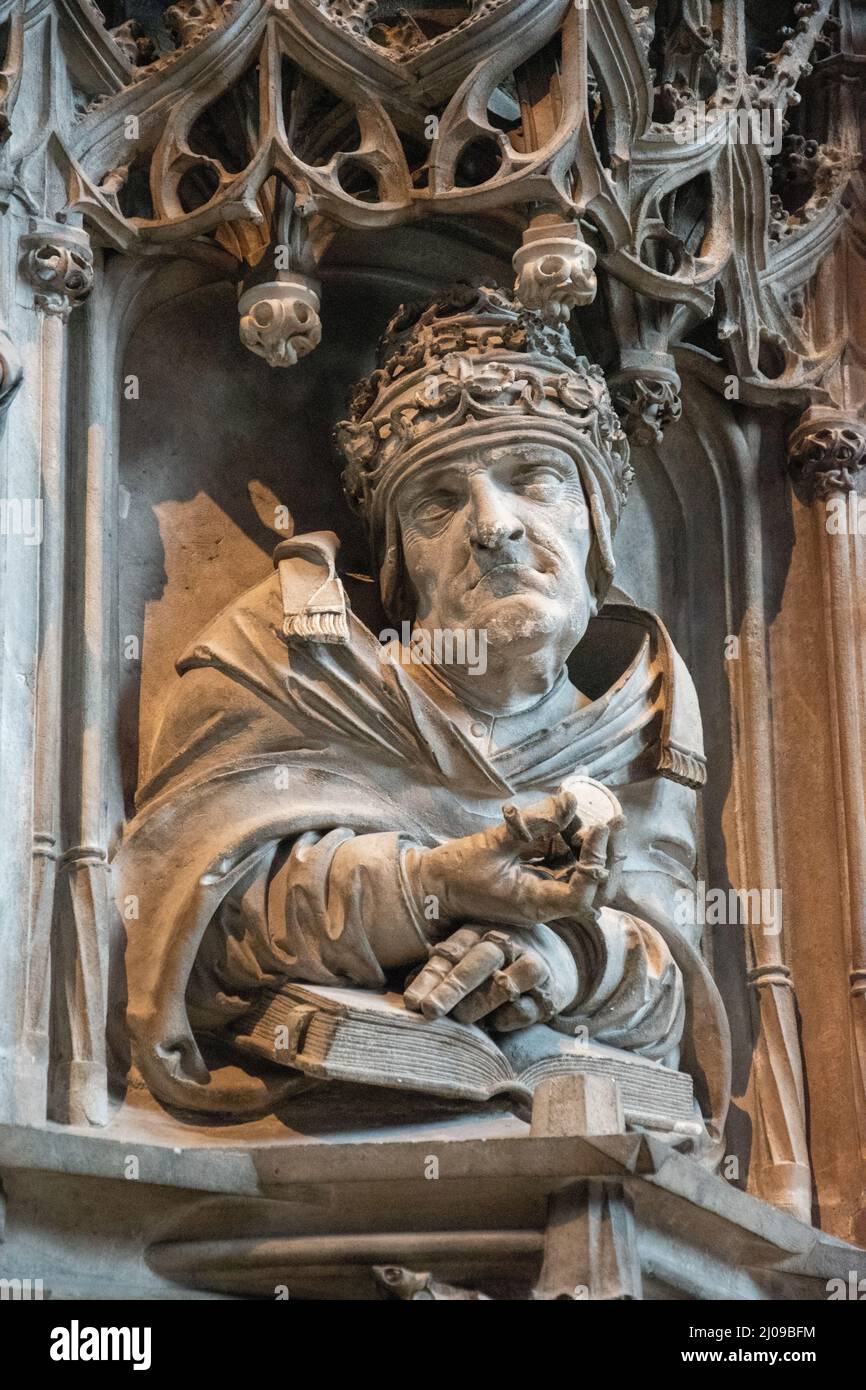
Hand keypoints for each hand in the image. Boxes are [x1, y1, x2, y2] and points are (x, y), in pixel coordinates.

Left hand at [403, 922, 577, 1030]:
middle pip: (478, 962)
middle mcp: (504, 943)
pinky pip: (526, 1009)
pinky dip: (507, 1019)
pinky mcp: (549, 992)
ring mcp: (530, 964)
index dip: (430, 977)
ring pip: (505, 984)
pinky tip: (493, 1023)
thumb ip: (440, 970)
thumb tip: (408, 992)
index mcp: (478, 930)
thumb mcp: (467, 953)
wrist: (553, 960)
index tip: (412, 1002)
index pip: (451, 953)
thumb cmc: (494, 959)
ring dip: (480, 1003)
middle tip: (430, 1011)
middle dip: (453, 988)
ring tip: (462, 1018)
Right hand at [408, 789, 626, 931]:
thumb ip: (534, 823)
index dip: (597, 860)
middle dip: (606, 854)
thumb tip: (570, 799)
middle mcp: (546, 904)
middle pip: (595, 888)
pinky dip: (570, 843)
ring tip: (579, 813)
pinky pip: (565, 864)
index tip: (599, 828)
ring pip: (583, 873)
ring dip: (588, 844)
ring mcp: (543, 894)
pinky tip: (566, 819)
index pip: (583, 892)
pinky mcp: (538, 882)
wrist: (433, 887)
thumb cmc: (457, 872)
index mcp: (536, 905)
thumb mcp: (494, 843)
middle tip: (612, 820)